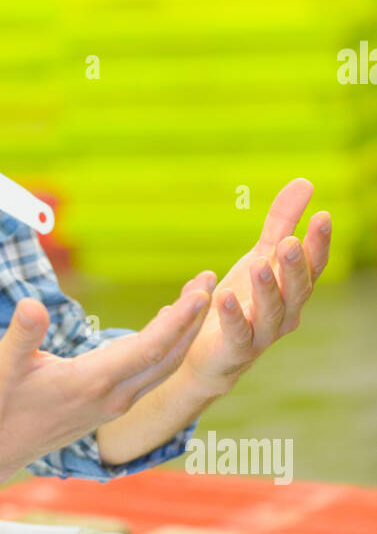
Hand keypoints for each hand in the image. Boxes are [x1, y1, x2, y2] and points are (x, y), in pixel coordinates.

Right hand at [0, 281, 211, 482]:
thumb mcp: (3, 365)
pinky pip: (152, 373)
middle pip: (170, 357)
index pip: (149, 349)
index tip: (200, 293)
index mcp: (92, 383)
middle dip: (195, 319)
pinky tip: (168, 325)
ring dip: (186, 332)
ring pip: (165, 366)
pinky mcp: (112, 405)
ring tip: (197, 295)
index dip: (178, 321)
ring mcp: (116, 403)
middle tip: (210, 281)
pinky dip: (168, 346)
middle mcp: (113, 396)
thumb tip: (32, 306)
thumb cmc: (1, 404)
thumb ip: (23, 334)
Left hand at [179, 178, 330, 393]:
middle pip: (297, 290)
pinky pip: (237, 333)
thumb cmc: (243, 300)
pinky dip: (232, 315)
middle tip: (291, 242)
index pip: (313, 265)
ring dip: (266, 289)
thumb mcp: (261, 255)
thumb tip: (305, 182)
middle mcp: (286, 313)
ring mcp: (263, 334)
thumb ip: (281, 223)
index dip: (319, 243)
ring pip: (272, 313)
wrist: (210, 352)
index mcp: (293, 289)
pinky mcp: (236, 349)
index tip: (322, 215)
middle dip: (296, 266)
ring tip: (258, 264)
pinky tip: (224, 295)